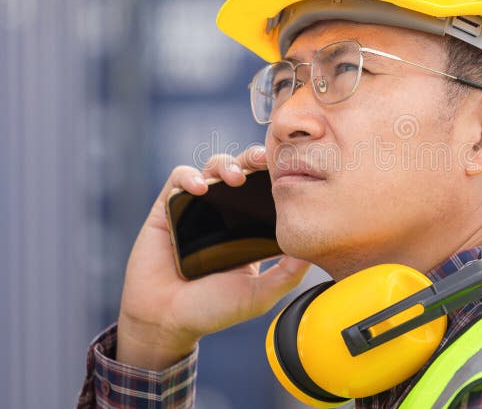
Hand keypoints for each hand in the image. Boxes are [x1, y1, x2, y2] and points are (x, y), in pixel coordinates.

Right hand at [116, 145, 309, 369]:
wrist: (166, 321)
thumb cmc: (212, 310)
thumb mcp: (259, 295)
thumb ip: (287, 275)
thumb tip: (315, 252)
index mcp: (249, 227)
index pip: (266, 190)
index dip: (276, 177)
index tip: (291, 170)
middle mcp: (225, 212)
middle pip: (243, 170)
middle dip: (254, 159)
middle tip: (265, 160)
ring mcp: (197, 207)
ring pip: (214, 167)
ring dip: (226, 164)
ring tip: (235, 178)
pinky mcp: (169, 207)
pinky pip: (179, 179)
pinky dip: (190, 176)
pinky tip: (201, 188)